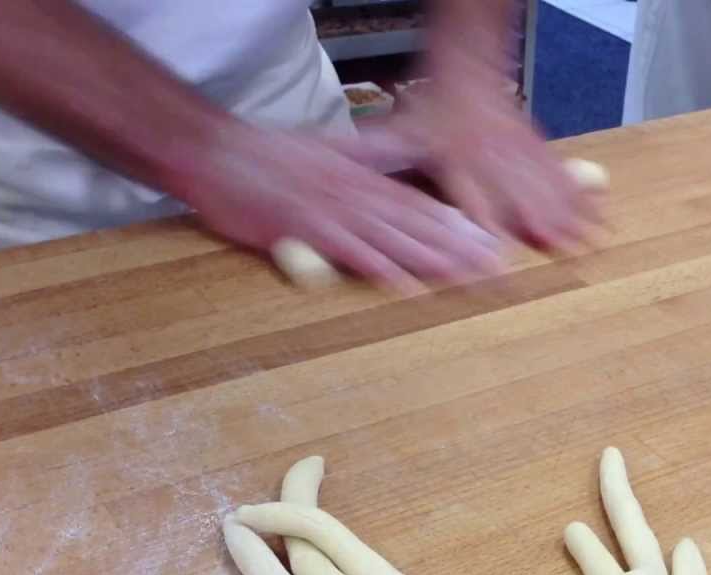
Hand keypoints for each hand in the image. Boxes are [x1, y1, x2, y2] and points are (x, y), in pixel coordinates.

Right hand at [175, 124, 504, 292]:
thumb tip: (385, 184)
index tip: (489, 244)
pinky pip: (351, 253)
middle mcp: (355, 193)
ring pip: (394, 238)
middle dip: (460, 247)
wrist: (213, 152)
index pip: (418, 204)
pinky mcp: (306, 228)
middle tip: (497, 269)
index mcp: (360, 178)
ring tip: (469, 279)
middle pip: (418, 223)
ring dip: (433, 260)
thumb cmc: (263, 157)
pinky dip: (382, 270)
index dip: (456, 226)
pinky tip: (408, 287)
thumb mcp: (321, 153)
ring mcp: (332, 210)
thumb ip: (357, 166)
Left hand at [367, 76, 600, 253]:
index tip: (498, 256)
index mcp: (457, 159)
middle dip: (542, 222)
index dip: (486, 228)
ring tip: (588, 238)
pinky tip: (594, 210)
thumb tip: (356, 169)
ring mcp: (518, 150)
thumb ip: (384, 159)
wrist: (467, 70)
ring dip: (569, 211)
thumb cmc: (432, 112)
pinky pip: (559, 170)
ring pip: (547, 182)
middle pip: (520, 193)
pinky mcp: (536, 145)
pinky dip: (579, 192)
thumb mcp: (403, 134)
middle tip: (561, 248)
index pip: (474, 199)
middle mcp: (491, 156)